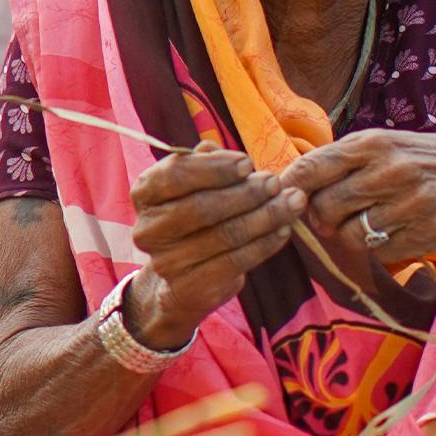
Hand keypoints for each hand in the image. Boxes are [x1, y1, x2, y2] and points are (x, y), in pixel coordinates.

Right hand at [123, 143, 305, 347]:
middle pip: (202, 207)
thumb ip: (204, 165)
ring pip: (224, 235)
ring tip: (292, 203)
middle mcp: (147, 230)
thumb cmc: (196, 221)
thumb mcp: (195, 187)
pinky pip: (234, 262)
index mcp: (144, 194)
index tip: (247, 163)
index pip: (175, 175)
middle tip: (276, 182)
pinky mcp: (189, 287)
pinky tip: (283, 231)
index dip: (214, 168)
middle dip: (246, 193)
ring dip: (265, 217)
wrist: (183, 281)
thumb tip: (213, 147)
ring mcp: (166, 262)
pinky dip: (264, 244)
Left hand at [280, 128, 435, 271]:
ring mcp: (408, 206)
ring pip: (348, 235)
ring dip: (348, 234)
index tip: (285, 195)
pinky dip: (376, 247)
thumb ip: (342, 159)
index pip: (314, 168)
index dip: (292, 186)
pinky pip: (377, 253)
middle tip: (331, 215)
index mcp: (374, 144)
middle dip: (320, 216)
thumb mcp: (385, 142)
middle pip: (325, 207)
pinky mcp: (424, 235)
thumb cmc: (424, 157)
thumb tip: (293, 183)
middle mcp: (389, 173)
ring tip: (363, 222)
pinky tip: (391, 231)